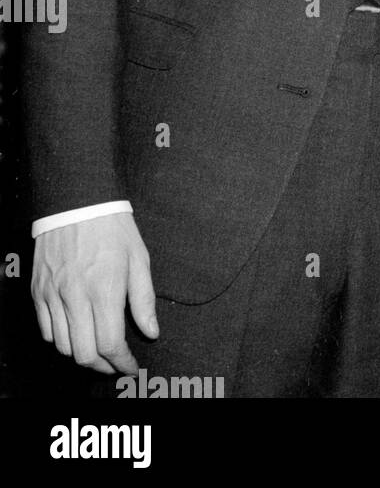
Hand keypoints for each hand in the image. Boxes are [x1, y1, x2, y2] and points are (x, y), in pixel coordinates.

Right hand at [31, 213, 157, 373]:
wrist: (78, 202)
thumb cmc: (113, 228)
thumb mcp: (139, 259)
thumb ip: (144, 300)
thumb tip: (151, 332)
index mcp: (104, 289)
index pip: (110, 344)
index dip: (122, 362)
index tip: (130, 367)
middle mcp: (75, 297)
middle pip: (84, 353)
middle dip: (102, 366)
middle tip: (115, 364)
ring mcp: (53, 295)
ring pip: (62, 346)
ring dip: (82, 355)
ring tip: (98, 350)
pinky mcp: (38, 291)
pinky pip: (46, 330)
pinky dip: (60, 340)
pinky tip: (76, 333)